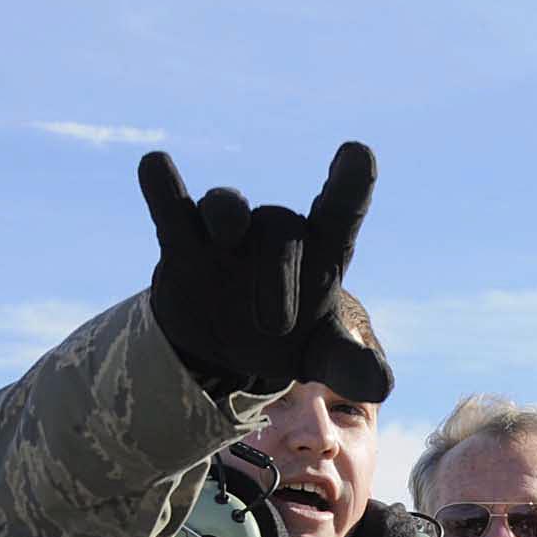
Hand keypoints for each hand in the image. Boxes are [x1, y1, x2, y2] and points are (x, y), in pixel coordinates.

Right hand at [137, 141, 392, 401]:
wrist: (226, 350)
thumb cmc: (289, 338)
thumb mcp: (323, 357)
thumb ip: (351, 365)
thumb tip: (381, 384)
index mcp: (322, 252)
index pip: (342, 211)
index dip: (350, 182)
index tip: (358, 153)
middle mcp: (275, 232)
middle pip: (282, 231)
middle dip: (279, 277)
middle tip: (276, 328)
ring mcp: (226, 233)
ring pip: (227, 206)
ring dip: (226, 216)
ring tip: (224, 235)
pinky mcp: (180, 243)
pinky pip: (170, 207)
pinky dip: (161, 186)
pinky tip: (154, 166)